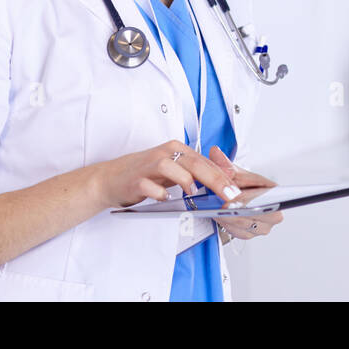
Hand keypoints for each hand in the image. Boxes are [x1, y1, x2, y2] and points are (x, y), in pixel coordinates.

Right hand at [93, 140, 242, 209]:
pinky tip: (164, 198)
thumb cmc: (145, 173)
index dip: (224, 176)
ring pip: (174, 169)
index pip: (206, 162)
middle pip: (196, 164)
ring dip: (187, 182)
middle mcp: (165, 154)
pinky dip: (160, 193)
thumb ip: (197, 172)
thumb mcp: (174, 170)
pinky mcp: (136, 179)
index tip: (236, 190)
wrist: (111, 178)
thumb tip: (226, 178)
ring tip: (193, 194)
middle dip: (216, 180)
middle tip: (229, 194)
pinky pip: (150, 186)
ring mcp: (149, 165)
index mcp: (177, 150)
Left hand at [208, 146, 283, 238]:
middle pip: (263, 214)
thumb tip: (215, 152)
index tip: (236, 197)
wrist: (235, 197)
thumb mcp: (231, 172)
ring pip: (250, 225)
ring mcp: (264, 224)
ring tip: (218, 211)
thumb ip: (223, 163)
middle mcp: (274, 210)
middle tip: (225, 206)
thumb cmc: (238, 184)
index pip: (269, 196)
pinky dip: (229, 226)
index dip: (252, 198)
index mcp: (274, 192)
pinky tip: (219, 218)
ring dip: (232, 219)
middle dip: (242, 211)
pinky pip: (241, 233)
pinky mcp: (251, 233)